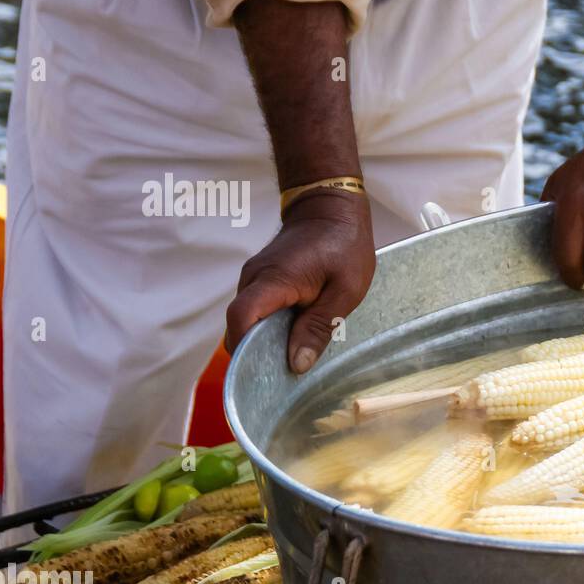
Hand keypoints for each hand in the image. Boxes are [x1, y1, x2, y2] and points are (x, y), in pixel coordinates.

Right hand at [225, 193, 374, 372]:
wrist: (330, 207)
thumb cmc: (343, 245)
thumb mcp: (344, 291)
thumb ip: (319, 328)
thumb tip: (296, 365)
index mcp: (275, 279)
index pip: (241, 317)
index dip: (245, 349)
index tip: (263, 373)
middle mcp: (254, 279)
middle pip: (239, 327)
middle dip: (256, 354)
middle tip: (284, 376)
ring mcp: (253, 278)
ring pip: (247, 321)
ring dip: (264, 341)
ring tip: (292, 357)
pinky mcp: (260, 281)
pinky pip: (256, 312)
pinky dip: (269, 329)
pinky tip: (292, 338)